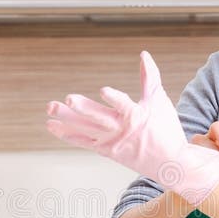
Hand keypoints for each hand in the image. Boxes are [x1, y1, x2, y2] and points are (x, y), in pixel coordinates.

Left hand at [46, 51, 218, 204]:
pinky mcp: (105, 150)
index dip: (114, 98)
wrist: (169, 164)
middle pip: (97, 118)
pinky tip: (53, 126)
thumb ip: (150, 77)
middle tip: (67, 100)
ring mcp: (110, 142)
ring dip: (66, 119)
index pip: (123, 105)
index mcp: (135, 117)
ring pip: (85, 129)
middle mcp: (120, 130)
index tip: (104, 90)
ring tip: (50, 109)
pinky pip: (83, 142)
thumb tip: (143, 54)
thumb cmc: (166, 130)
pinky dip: (68, 134)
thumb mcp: (160, 101)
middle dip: (81, 109)